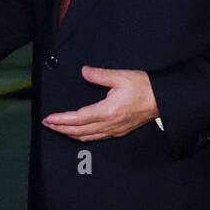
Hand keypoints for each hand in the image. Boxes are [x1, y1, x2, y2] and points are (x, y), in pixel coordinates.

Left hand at [41, 66, 158, 141]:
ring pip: (87, 137)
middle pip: (79, 131)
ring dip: (70, 134)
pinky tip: (79, 134)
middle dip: (61, 129)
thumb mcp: (120, 76)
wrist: (162, 99)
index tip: (49, 118)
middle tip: (47, 125)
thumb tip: (84, 72)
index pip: (78, 118)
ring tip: (59, 129)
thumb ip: (99, 75)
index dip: (61, 120)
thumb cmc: (143, 87)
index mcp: (107, 111)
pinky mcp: (119, 131)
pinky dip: (83, 136)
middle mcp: (109, 124)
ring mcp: (114, 130)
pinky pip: (97, 137)